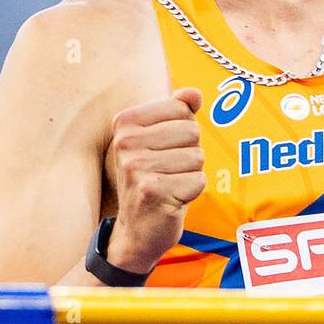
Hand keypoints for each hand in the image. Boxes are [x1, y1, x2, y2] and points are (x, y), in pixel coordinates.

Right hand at [106, 88, 205, 273]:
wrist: (137, 229)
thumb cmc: (153, 178)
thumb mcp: (161, 141)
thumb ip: (178, 112)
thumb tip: (194, 93)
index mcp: (125, 122)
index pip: (181, 109)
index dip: (184, 132)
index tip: (164, 150)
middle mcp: (125, 142)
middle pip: (192, 132)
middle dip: (190, 154)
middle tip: (168, 171)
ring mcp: (136, 167)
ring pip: (197, 157)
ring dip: (191, 174)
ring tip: (169, 185)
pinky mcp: (152, 190)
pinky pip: (198, 181)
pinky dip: (192, 193)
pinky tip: (171, 199)